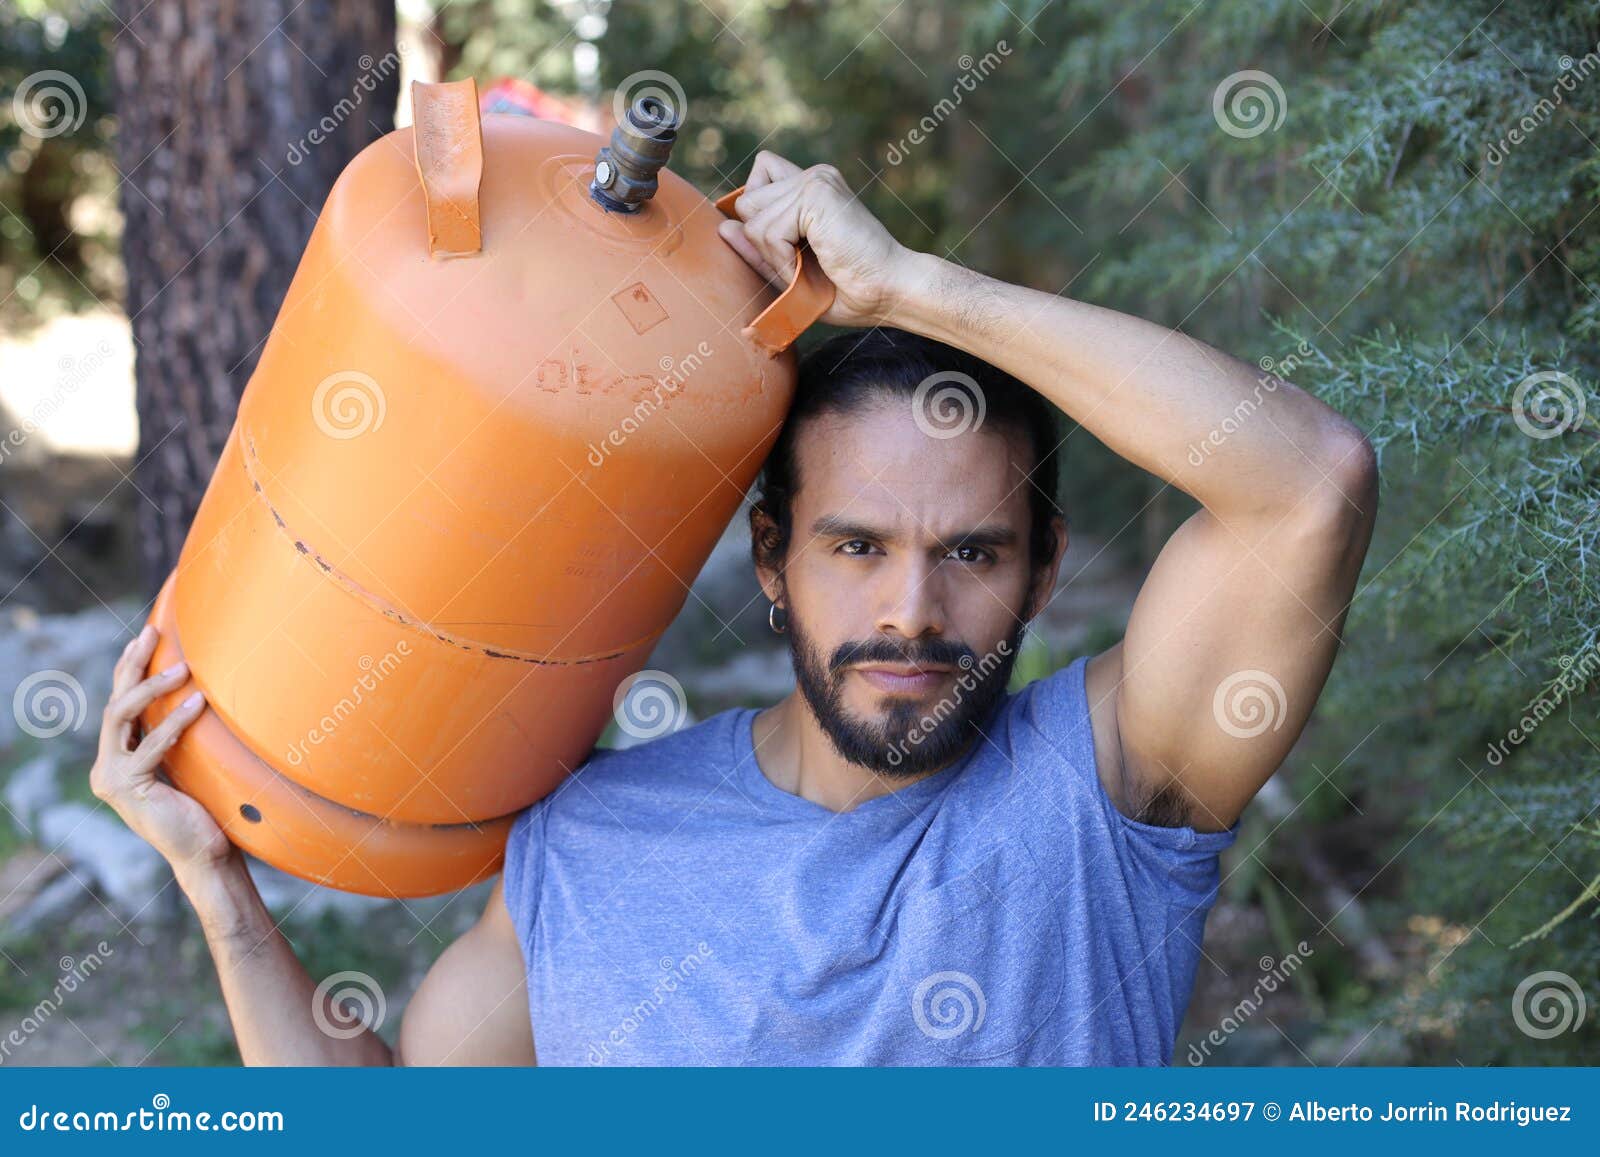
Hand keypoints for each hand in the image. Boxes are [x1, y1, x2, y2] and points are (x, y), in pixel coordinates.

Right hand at [89, 624, 231, 874]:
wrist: (205, 852)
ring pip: (121, 716)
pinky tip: (199, 703)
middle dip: (132, 663)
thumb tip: (201, 690)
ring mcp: (112, 777)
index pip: (120, 703)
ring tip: (184, 667)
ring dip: (153, 687)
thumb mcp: (188, 761)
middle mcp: (107, 765)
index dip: (129, 667)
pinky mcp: (128, 788)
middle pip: (115, 702)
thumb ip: (178, 735)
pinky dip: (175, 722)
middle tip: (152, 632)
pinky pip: (150, 745)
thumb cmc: (207, 806)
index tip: (146, 635)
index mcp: (119, 757)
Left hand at [717, 151, 914, 327]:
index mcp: (813, 188)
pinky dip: (782, 260)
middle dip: (764, 242)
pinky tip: (808, 268)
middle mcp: (814, 177)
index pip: (760, 176)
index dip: (759, 212)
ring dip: (774, 255)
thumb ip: (759, 248)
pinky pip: (767, 231)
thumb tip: (723, 226)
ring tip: (808, 268)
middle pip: (748, 200)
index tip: (783, 246)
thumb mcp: (792, 270)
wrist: (889, 292)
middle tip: (800, 265)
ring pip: (753, 218)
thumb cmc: (849, 288)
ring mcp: (815, 181)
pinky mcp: (814, 195)